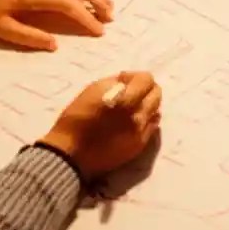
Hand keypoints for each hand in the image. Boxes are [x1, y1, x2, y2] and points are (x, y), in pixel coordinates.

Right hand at [39, 71, 162, 180]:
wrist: (72, 152)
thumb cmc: (77, 118)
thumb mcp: (92, 90)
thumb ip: (115, 82)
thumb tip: (128, 81)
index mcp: (126, 98)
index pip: (147, 79)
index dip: (135, 77)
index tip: (124, 81)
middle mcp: (139, 114)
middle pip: (156, 94)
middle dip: (145, 89)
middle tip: (131, 93)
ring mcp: (141, 131)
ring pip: (156, 110)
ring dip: (146, 105)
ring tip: (132, 108)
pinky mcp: (139, 145)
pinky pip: (152, 127)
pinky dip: (146, 120)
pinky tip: (134, 121)